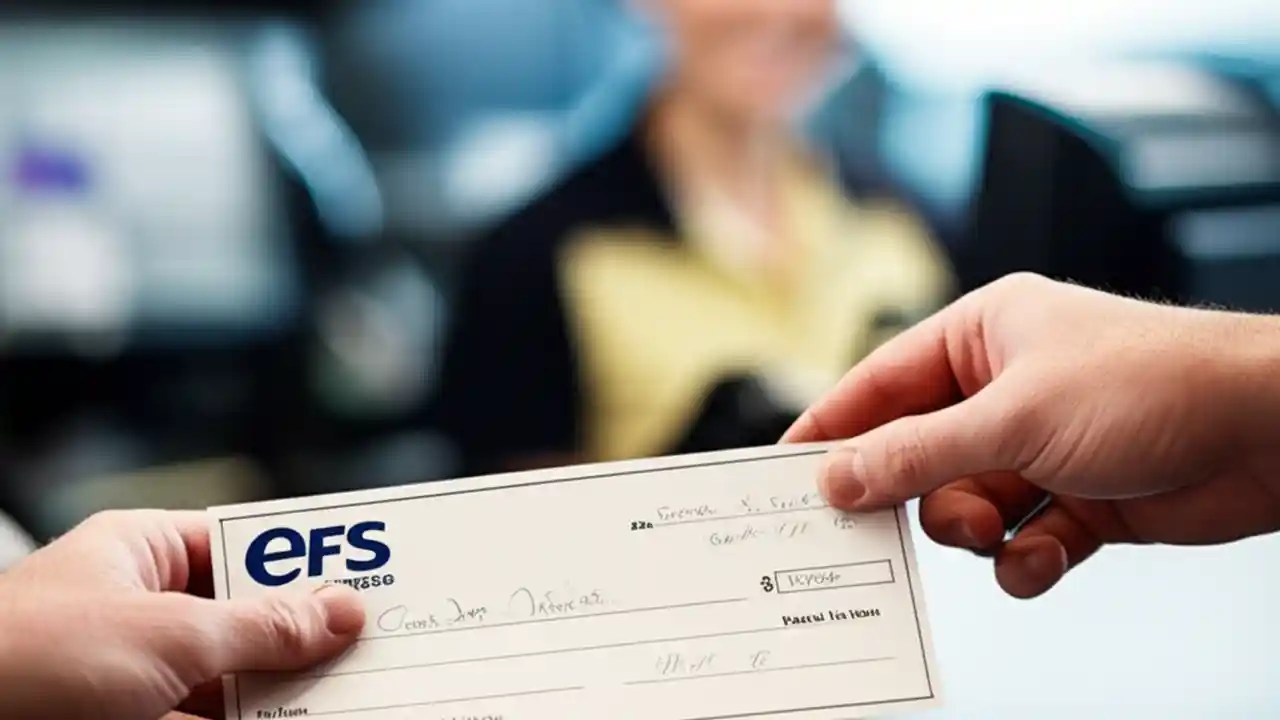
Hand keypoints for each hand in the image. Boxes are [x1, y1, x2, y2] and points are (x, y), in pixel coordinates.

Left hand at [0, 510, 365, 719]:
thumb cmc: (25, 662)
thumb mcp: (169, 636)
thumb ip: (263, 626)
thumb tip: (340, 610)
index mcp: (138, 552)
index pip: (242, 542)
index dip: (304, 559)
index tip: (364, 578)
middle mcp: (137, 607)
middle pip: (245, 614)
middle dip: (302, 634)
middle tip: (368, 646)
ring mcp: (132, 671)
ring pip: (231, 676)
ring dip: (283, 690)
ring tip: (350, 693)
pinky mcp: (130, 719)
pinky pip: (210, 716)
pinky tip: (295, 719)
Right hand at [785, 273, 1279, 597]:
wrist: (1270, 431)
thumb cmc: (1153, 384)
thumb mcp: (1015, 417)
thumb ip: (918, 453)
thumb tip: (840, 476)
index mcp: (981, 338)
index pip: (881, 384)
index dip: (833, 428)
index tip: (787, 470)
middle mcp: (1004, 391)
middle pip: (917, 455)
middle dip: (919, 495)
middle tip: (904, 520)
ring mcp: (1040, 449)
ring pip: (963, 507)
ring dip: (976, 530)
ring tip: (1002, 527)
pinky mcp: (1076, 501)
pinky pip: (1018, 542)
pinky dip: (1026, 558)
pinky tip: (1049, 553)